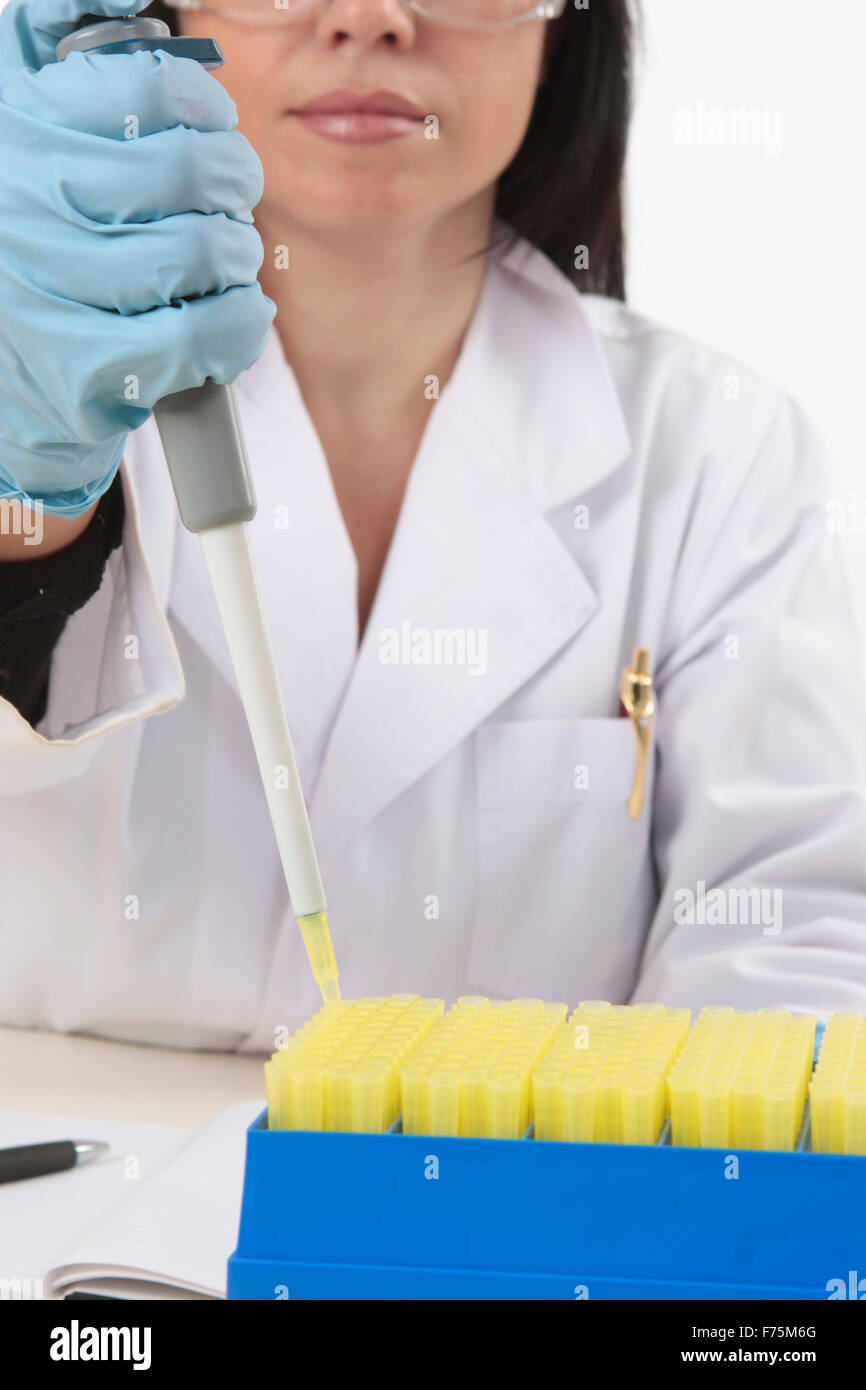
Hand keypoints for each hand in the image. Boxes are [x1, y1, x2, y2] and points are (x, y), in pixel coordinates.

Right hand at [0, 0, 275, 517]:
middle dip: (233, 184)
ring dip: (235, 258)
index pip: (148, 86)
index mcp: (23, 126)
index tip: (207, 127)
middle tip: (228, 200)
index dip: (204, 108)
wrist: (10, 368)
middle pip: (187, 171)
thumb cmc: (35, 231)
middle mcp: (28, 200)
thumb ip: (65, 32)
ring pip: (198, 252)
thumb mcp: (25, 111)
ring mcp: (53, 286)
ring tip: (224, 262)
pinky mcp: (85, 364)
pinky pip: (197, 333)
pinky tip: (233, 314)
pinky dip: (236, 324)